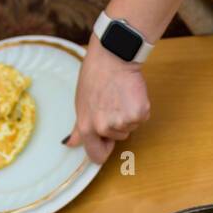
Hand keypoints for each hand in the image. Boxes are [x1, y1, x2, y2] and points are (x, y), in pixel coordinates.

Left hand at [65, 36, 150, 163]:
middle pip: (118, 138)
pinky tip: (130, 94)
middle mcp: (104, 127)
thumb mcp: (81, 103)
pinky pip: (141, 118)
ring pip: (130, 128)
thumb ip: (79, 128)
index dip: (103, 148)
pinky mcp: (139, 114)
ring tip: (120, 96)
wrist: (112, 57)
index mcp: (87, 127)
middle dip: (117, 124)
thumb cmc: (95, 76)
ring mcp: (123, 122)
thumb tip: (71, 144)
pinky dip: (139, 108)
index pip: (96, 155)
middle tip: (112, 103)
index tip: (106, 140)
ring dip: (128, 115)